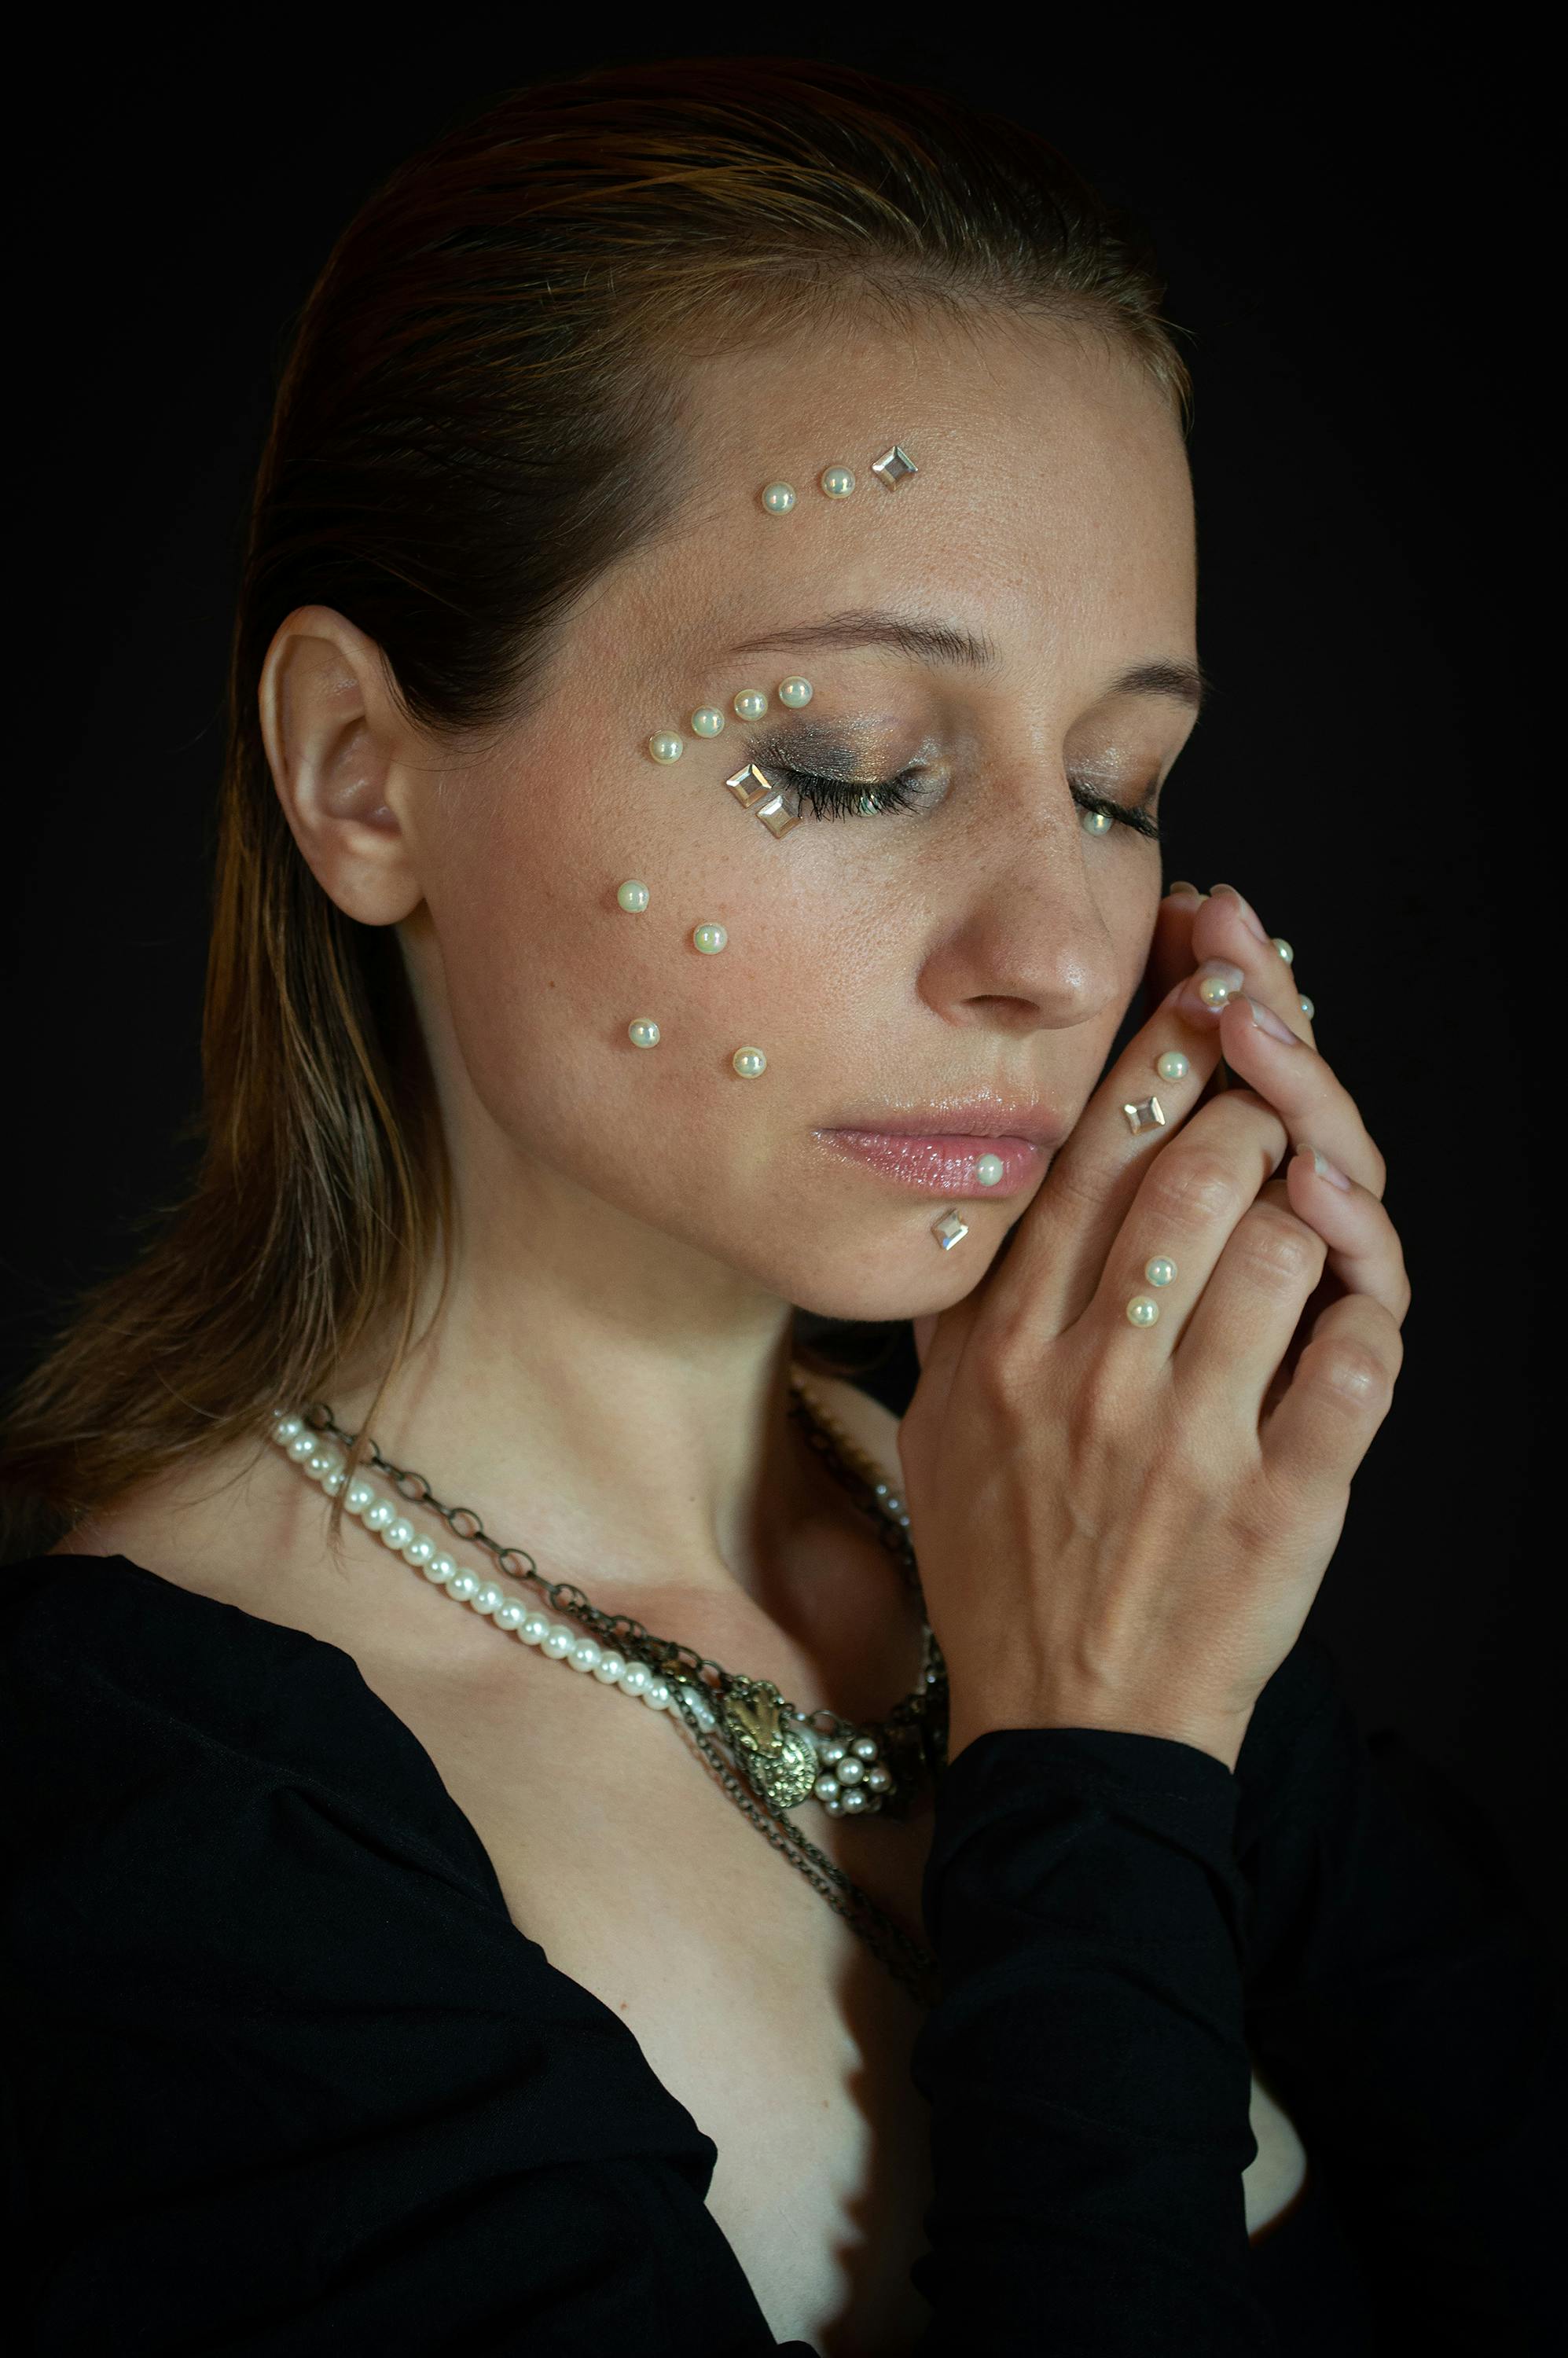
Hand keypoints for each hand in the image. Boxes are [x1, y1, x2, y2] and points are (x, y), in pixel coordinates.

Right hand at [898, 881, 1410, 1771]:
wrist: (1067, 1734)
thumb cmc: (1004, 1567)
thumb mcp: (937, 1425)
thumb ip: (963, 1302)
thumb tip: (998, 1173)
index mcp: (998, 1347)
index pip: (1083, 1155)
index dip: (1155, 1053)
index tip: (1198, 991)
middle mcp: (1087, 1378)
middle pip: (1198, 1172)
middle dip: (1254, 1104)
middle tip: (1270, 1090)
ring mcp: (1187, 1443)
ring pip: (1290, 1247)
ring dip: (1319, 1204)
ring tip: (1309, 1201)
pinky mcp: (1280, 1508)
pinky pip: (1357, 1366)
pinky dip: (1368, 1317)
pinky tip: (1349, 1308)